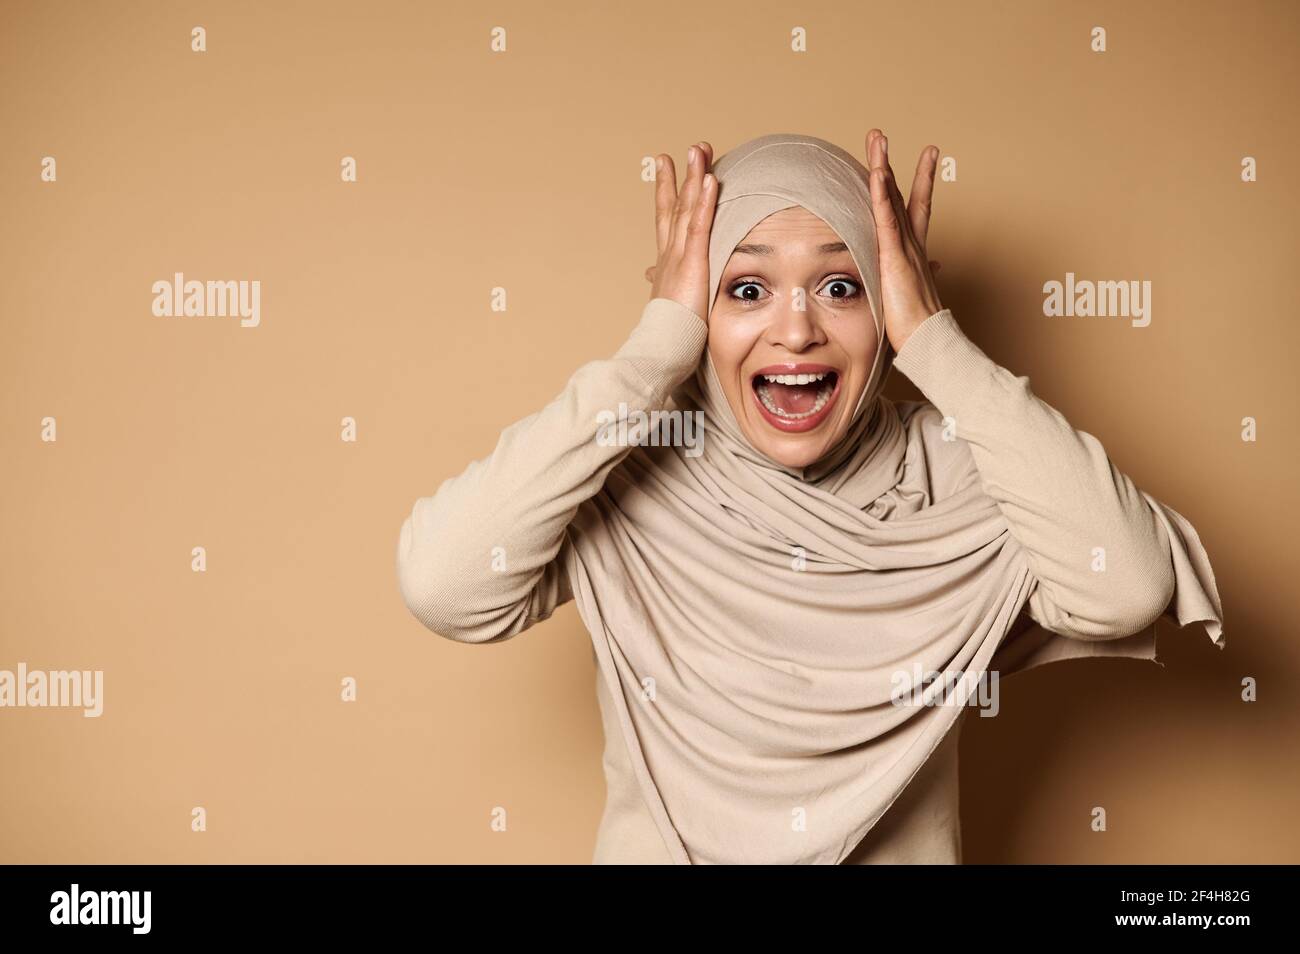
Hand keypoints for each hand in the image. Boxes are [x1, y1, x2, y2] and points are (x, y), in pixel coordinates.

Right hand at [644, 141, 717, 319]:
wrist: (661, 347)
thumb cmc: (669, 335)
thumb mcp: (668, 307)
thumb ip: (664, 287)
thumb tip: (649, 277)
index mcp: (666, 264)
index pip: (668, 222)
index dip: (668, 194)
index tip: (669, 170)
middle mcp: (669, 254)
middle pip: (673, 206)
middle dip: (679, 177)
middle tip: (685, 151)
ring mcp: (679, 256)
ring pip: (685, 208)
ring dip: (692, 177)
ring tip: (698, 150)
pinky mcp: (691, 263)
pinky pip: (699, 225)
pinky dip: (704, 201)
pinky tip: (709, 179)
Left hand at [865, 129, 943, 353]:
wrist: (928, 341)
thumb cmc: (918, 324)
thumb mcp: (912, 294)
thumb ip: (917, 275)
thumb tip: (936, 267)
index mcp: (912, 250)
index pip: (911, 207)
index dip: (913, 180)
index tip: (920, 156)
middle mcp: (911, 241)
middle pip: (899, 193)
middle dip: (890, 162)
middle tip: (879, 135)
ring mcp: (905, 247)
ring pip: (892, 198)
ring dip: (883, 166)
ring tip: (877, 138)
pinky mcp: (895, 257)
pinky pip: (887, 219)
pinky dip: (881, 195)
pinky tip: (877, 172)